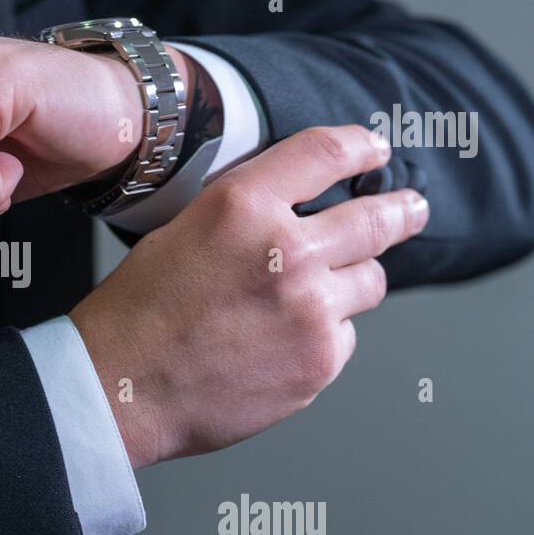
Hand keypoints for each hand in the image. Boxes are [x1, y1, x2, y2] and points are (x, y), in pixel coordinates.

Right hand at [69, 125, 428, 468]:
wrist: (122, 389)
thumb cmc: (138, 314)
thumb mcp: (180, 232)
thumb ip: (247, 216)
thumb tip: (300, 212)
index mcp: (242, 206)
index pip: (326, 153)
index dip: (361, 145)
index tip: (375, 148)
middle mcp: (286, 252)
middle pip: (375, 219)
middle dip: (400, 211)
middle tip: (411, 209)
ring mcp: (310, 311)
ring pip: (370, 283)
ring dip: (352, 282)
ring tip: (313, 297)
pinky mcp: (319, 362)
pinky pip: (345, 338)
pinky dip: (324, 338)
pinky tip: (279, 346)